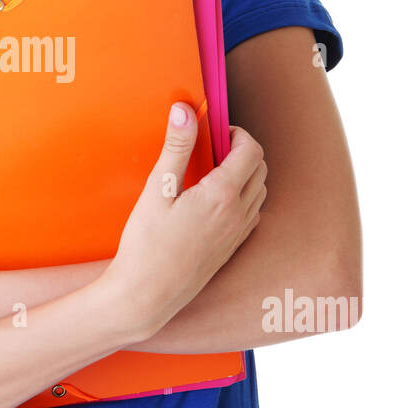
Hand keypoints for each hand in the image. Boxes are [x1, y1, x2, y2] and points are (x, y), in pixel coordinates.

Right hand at [102, 102, 266, 344]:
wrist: (146, 297)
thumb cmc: (146, 245)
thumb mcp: (157, 190)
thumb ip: (175, 148)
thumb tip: (185, 111)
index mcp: (223, 195)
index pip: (251, 150)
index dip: (237, 133)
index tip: (215, 129)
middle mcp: (238, 214)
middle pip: (260, 168)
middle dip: (243, 150)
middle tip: (213, 146)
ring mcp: (238, 234)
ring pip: (259, 191)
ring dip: (245, 173)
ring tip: (212, 170)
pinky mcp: (232, 248)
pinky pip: (251, 214)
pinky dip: (243, 197)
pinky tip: (214, 200)